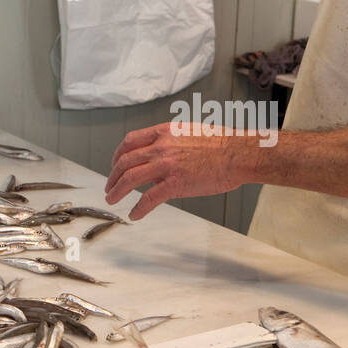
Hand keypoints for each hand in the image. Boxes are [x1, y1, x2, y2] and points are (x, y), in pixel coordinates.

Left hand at [105, 122, 255, 220]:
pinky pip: (149, 198)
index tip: (115, 164)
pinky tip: (135, 214)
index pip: (130, 141)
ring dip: (117, 190)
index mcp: (164, 133)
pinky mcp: (176, 183)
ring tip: (112, 199)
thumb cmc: (222, 144)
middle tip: (110, 186)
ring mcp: (167, 165)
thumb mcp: (190, 133)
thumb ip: (172, 142)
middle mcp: (161, 147)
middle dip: (113, 176)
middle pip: (125, 161)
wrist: (238, 154)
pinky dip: (138, 208)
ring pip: (130, 179)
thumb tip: (163, 157)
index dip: (118, 154)